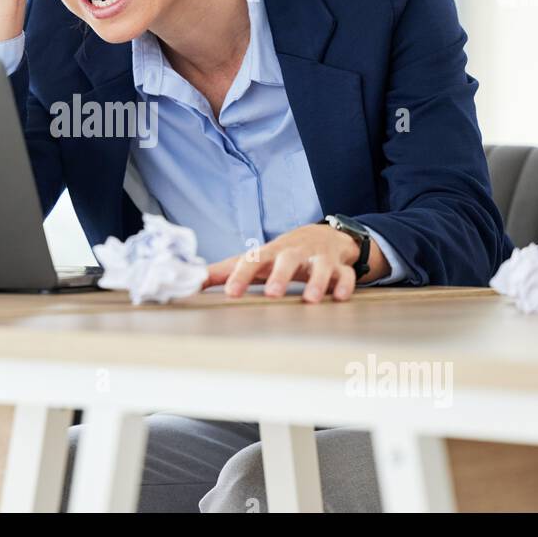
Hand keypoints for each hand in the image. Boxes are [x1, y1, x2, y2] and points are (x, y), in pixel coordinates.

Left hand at [203, 224, 388, 302]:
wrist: (323, 236)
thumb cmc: (280, 254)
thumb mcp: (254, 260)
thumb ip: (224, 272)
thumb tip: (192, 281)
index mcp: (270, 253)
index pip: (252, 261)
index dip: (240, 276)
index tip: (231, 293)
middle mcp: (294, 253)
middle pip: (287, 259)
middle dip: (281, 275)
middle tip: (272, 293)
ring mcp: (318, 259)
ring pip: (320, 267)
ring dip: (317, 282)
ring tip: (312, 300)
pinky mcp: (339, 267)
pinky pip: (345, 274)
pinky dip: (344, 285)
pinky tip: (340, 297)